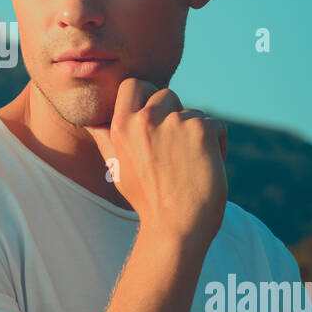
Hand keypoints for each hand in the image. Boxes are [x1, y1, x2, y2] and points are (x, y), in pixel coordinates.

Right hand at [84, 77, 227, 246]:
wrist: (176, 227)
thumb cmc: (146, 199)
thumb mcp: (115, 167)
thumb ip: (105, 138)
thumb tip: (93, 120)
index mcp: (121, 126)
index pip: (133, 84)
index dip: (147, 93)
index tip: (155, 113)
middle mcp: (145, 120)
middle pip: (167, 94)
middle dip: (175, 115)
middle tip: (177, 149)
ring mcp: (174, 123)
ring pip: (194, 113)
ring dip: (197, 134)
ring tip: (192, 164)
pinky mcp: (201, 130)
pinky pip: (217, 126)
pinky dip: (218, 144)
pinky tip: (209, 167)